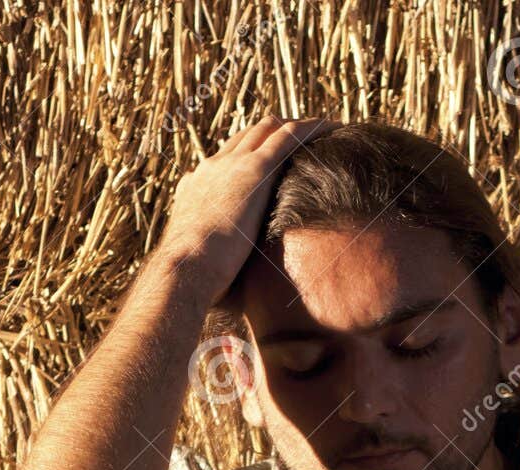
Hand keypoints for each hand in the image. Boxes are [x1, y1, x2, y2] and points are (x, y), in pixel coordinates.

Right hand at [157, 114, 330, 303]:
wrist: (184, 269)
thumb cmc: (192, 283)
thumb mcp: (200, 264)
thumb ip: (213, 261)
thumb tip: (227, 293)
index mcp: (197, 188)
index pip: (225, 161)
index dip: (248, 157)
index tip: (269, 163)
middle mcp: (213, 168)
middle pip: (247, 137)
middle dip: (273, 133)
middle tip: (302, 140)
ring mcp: (233, 164)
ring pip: (269, 128)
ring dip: (296, 127)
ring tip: (325, 130)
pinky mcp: (255, 169)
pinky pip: (289, 136)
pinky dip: (312, 129)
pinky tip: (335, 128)